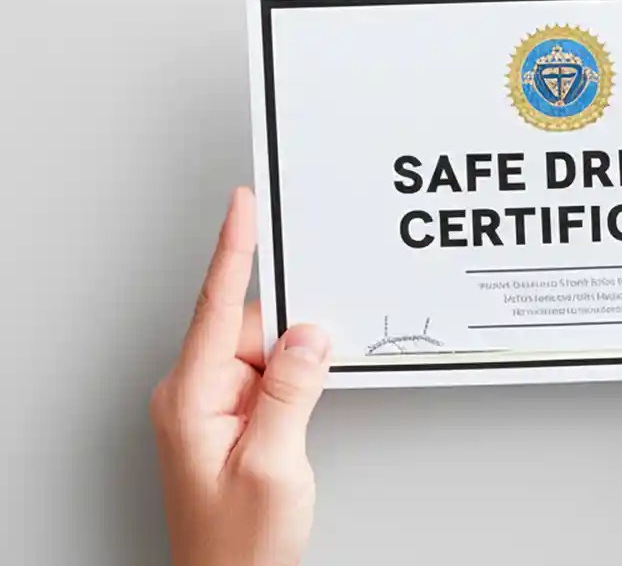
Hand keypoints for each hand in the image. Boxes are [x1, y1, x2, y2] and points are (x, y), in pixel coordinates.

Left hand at [150, 188, 331, 565]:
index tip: (242, 206)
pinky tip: (304, 411)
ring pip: (267, 354)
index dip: (234, 251)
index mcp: (191, 398)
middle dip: (292, 338)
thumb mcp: (274, 464)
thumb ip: (292, 391)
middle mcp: (195, 395)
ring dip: (296, 369)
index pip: (215, 308)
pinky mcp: (234, 420)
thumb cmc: (238, 544)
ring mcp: (213, 408)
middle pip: (251, 330)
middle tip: (314, 362)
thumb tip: (310, 335)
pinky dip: (294, 383)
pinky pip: (269, 378)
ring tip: (299, 422)